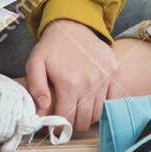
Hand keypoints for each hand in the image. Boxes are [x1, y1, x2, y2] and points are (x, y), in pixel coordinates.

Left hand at [24, 18, 122, 134]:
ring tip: (78, 108)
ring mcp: (105, 79)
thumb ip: (36, 88)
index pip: (66, 119)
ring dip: (87, 116)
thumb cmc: (52, 47)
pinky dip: (102, 106)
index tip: (56, 124)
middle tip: (66, 117)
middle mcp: (90, 84)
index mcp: (69, 84)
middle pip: (83, 120)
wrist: (73, 25)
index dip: (59, 125)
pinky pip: (112, 101)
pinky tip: (91, 100)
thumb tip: (42, 109)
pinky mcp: (115, 74)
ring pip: (98, 114)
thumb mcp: (35, 63)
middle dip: (73, 123)